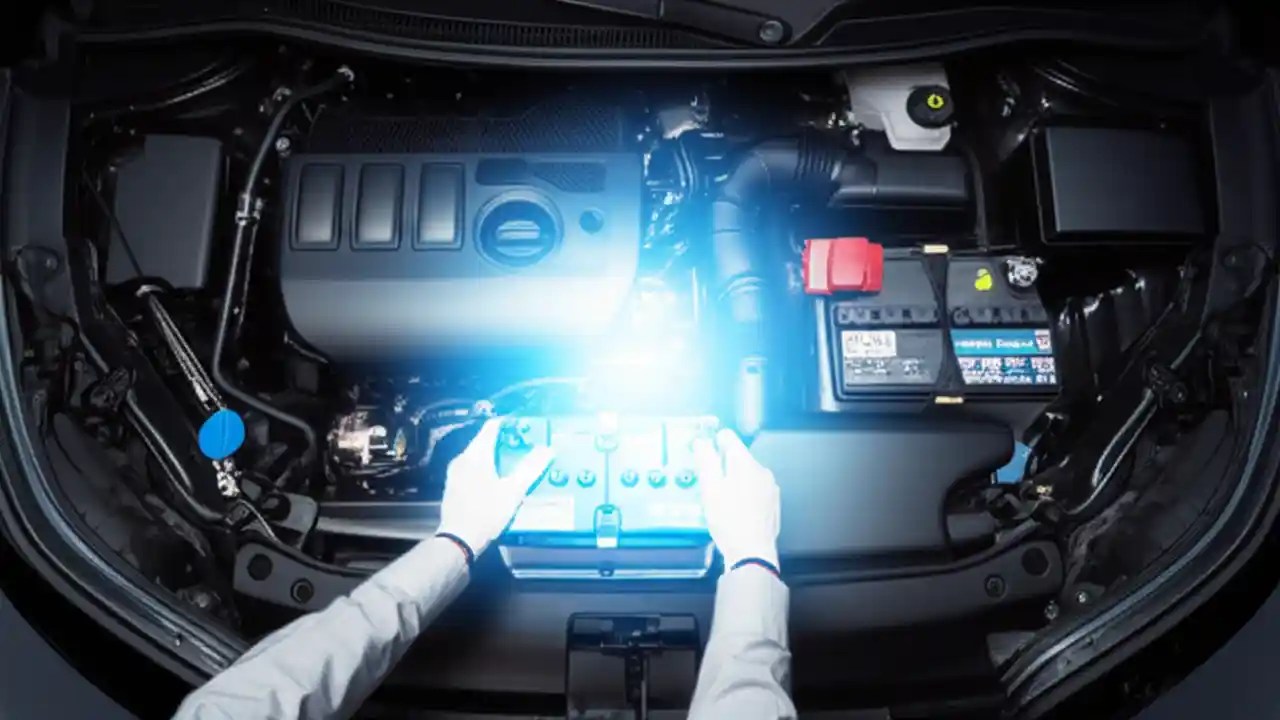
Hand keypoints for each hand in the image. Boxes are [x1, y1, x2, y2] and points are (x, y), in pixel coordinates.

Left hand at [435, 419, 553, 559]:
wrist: (458, 540)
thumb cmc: (486, 513)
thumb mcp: (513, 491)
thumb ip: (530, 468)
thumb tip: (548, 449)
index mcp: (476, 455)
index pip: (491, 428)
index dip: (507, 423)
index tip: (521, 425)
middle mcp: (462, 460)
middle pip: (483, 442)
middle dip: (502, 441)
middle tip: (520, 445)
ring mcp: (455, 474)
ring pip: (476, 456)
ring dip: (493, 455)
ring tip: (510, 462)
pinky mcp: (453, 487)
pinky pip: (471, 468)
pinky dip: (484, 468)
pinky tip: (494, 479)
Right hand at [693, 429, 780, 569]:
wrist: (752, 553)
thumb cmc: (729, 521)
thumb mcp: (710, 488)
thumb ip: (706, 460)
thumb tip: (702, 441)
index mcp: (745, 463)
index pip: (728, 437)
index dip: (713, 442)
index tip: (704, 453)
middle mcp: (761, 470)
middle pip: (738, 457)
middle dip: (723, 466)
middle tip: (710, 486)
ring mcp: (770, 487)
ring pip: (747, 475)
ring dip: (734, 481)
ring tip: (722, 502)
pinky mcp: (773, 503)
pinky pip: (755, 490)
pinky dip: (744, 495)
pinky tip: (736, 511)